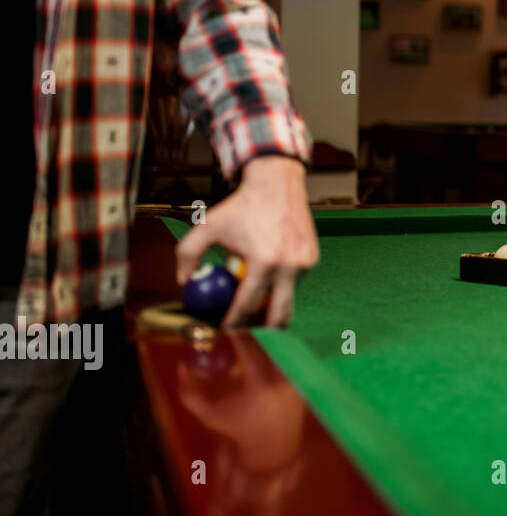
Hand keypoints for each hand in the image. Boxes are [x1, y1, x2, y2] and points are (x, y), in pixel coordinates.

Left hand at [174, 155, 318, 327]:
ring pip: (287, 296)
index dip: (234, 321)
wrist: (277, 185)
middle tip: (249, 330)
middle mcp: (288, 266)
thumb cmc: (241, 206)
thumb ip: (188, 253)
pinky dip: (283, 280)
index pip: (247, 304)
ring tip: (257, 288)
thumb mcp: (207, 226)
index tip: (226, 328)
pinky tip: (272, 263)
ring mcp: (304, 263)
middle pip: (279, 315)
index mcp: (263, 263)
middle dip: (263, 328)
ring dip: (272, 300)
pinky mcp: (313, 258)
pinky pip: (295, 280)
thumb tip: (185, 281)